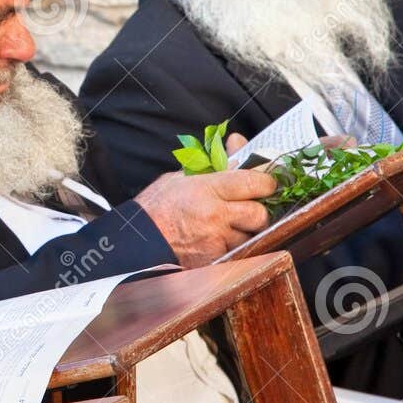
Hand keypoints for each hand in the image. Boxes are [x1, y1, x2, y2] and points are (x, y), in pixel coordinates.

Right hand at [133, 141, 277, 267]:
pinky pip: (234, 252)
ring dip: (243, 231)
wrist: (136, 241)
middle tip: (249, 208)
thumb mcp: (183, 176)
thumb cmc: (158, 206)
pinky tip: (215, 240)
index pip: (253, 183)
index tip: (265, 184)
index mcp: (206, 189)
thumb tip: (238, 141)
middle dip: (258, 211)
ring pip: (248, 236)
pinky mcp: (212, 261)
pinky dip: (229, 247)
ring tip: (224, 226)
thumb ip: (217, 162)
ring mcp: (214, 241)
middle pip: (259, 215)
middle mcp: (214, 215)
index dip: (266, 183)